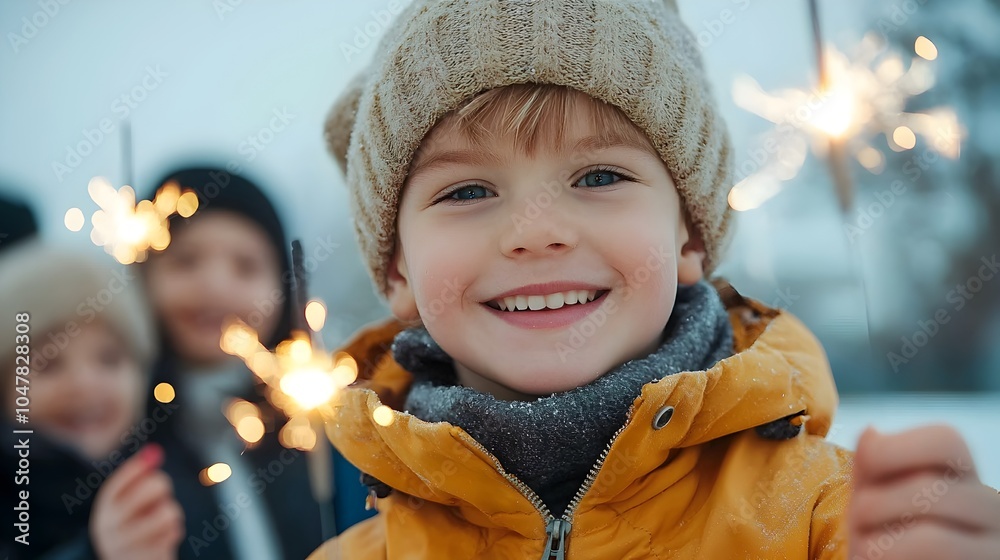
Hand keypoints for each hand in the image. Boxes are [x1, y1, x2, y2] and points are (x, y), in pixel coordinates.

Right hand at [90, 444, 184, 559]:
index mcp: (105, 508)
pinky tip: (161, 539)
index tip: (155, 456)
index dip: (142, 465)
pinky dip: (173, 531)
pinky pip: (174, 530)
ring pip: (169, 510)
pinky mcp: (149, 555)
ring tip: (161, 521)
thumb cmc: (132, 525)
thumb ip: (139, 475)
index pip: (124, 477)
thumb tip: (155, 450)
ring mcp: (130, 542)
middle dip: (163, 486)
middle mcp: (112, 526)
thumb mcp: (128, 501)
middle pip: (155, 486)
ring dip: (171, 512)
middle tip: (159, 494)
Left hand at [849, 425, 999, 558]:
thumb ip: (871, 468)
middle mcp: (993, 511)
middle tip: (858, 530)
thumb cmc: (886, 542)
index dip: (894, 450)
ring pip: (933, 539)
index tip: (867, 470)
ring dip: (879, 547)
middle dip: (870, 507)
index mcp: (966, 480)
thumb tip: (871, 434)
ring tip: (868, 554)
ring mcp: (994, 551)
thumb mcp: (874, 501)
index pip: (946, 440)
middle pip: (927, 489)